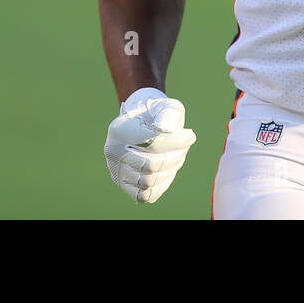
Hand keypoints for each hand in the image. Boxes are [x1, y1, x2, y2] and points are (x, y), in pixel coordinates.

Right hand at [104, 87, 196, 202]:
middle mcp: (113, 152)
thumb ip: (169, 115)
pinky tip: (168, 167)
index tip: (190, 135)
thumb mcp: (168, 107)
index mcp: (120, 129)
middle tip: (185, 144)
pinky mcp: (125, 186)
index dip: (177, 140)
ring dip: (171, 168)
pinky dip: (162, 183)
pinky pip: (147, 195)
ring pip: (150, 181)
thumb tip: (165, 129)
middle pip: (151, 165)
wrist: (145, 123)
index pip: (153, 142)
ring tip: (177, 153)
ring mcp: (117, 171)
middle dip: (175, 155)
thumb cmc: (159, 115)